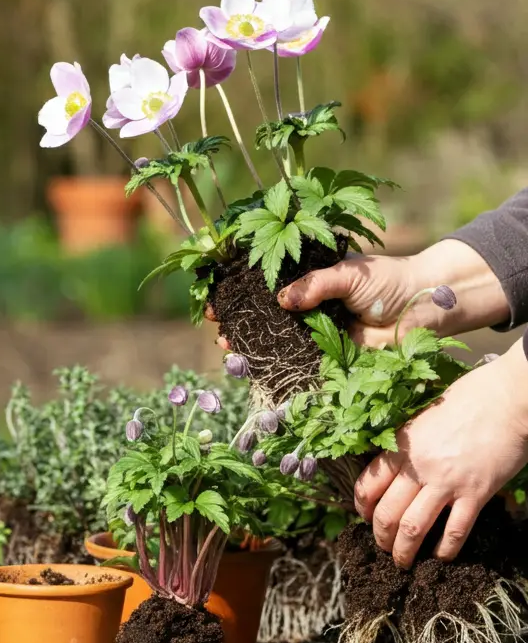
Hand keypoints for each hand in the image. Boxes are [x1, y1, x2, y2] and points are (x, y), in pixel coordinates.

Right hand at [205, 239, 509, 349]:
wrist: (426, 307)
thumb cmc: (388, 280)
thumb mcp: (348, 274)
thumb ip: (315, 285)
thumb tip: (281, 299)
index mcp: (307, 281)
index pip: (264, 285)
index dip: (239, 292)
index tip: (216, 298)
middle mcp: (306, 308)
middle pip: (263, 316)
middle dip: (238, 322)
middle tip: (218, 328)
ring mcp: (315, 334)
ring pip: (275, 341)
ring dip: (251, 346)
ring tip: (229, 348)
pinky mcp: (329, 358)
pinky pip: (299, 364)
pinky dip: (279, 367)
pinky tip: (257, 368)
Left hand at [353, 343, 527, 567]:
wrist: (505, 399)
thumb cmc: (464, 401)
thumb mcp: (421, 419)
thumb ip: (406, 446)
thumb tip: (392, 468)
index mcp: (400, 447)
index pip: (368, 485)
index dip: (361, 507)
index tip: (364, 517)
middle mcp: (418, 467)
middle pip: (387, 513)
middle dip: (380, 537)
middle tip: (382, 547)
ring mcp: (447, 482)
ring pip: (414, 527)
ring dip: (404, 550)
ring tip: (402, 562)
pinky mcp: (476, 493)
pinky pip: (455, 531)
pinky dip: (445, 549)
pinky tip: (441, 557)